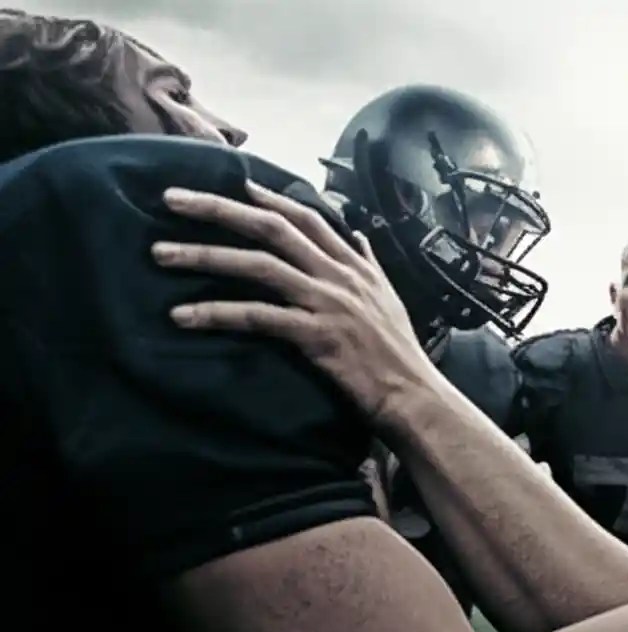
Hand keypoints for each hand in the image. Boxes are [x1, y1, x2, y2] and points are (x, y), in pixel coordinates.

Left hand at [153, 181, 435, 433]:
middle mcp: (339, 276)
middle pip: (272, 228)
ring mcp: (327, 303)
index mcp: (355, 266)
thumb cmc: (399, 355)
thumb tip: (359, 236)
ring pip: (258, 266)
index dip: (268, 198)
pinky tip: (183, 315)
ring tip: (160, 254)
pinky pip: (257, 316)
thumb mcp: (389, 299)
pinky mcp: (315, 336)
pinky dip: (217, 313)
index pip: (307, 218)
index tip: (234, 184)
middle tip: (172, 198)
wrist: (414, 396)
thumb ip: (370, 264)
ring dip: (204, 255)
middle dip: (219, 209)